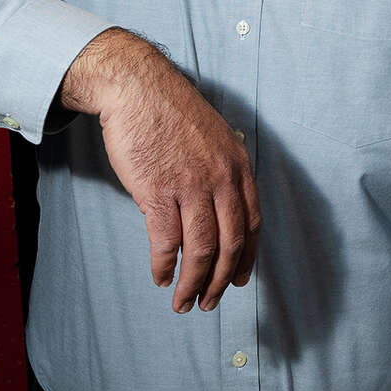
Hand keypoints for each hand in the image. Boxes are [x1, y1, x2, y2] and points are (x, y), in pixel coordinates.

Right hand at [57, 29, 260, 313]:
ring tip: (184, 302)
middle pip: (230, 244)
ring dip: (193, 283)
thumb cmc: (171, 112)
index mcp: (238, 167)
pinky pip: (166, 242)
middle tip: (209, 303)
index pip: (252, 224)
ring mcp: (191, 186)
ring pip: (201, 250)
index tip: (241, 279)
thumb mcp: (213, 138)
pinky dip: (164, 266)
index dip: (247, 257)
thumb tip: (220, 209)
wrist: (138, 88)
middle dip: (221, 281)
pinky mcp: (158, 191)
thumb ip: (222, 172)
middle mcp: (221, 179)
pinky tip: (160, 277)